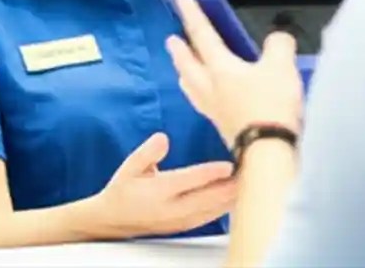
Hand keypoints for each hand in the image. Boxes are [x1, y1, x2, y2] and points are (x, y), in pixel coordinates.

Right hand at [93, 132, 236, 238]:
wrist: (112, 222)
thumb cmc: (123, 191)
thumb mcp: (128, 167)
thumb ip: (147, 153)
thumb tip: (164, 139)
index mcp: (157, 192)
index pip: (189, 181)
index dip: (210, 174)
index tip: (229, 165)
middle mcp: (171, 209)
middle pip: (207, 199)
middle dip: (231, 187)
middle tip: (251, 173)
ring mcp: (179, 221)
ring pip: (212, 210)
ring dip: (231, 198)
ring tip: (250, 183)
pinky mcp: (185, 226)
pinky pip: (210, 217)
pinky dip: (225, 207)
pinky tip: (237, 197)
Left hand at [166, 0, 303, 145]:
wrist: (268, 151)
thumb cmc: (271, 105)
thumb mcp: (281, 66)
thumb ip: (278, 46)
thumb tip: (278, 38)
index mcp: (221, 68)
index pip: (203, 36)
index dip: (193, 16)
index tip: (181, 0)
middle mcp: (211, 87)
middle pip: (188, 64)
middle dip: (180, 50)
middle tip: (171, 39)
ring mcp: (214, 110)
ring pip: (191, 86)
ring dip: (184, 73)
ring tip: (181, 69)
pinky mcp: (222, 127)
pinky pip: (202, 103)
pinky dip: (198, 93)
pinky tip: (206, 98)